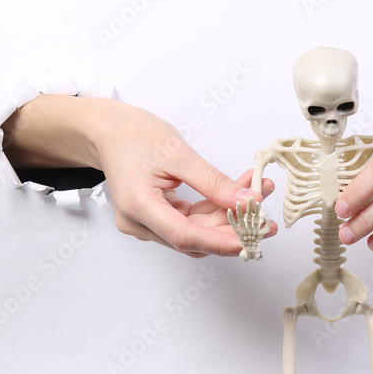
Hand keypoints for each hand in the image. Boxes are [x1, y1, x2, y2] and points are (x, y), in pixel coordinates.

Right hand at [2, 95, 276, 257]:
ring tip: (257, 195)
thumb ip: (212, 183)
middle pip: (193, 237)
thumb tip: (245, 204)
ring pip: (196, 232)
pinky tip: (238, 196)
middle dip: (232, 228)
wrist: (107, 132)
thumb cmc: (133, 135)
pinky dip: (215, 211)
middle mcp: (138, 222)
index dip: (221, 241)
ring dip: (227, 218)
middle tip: (265, 218)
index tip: (252, 238)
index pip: (184, 236)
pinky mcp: (156, 218)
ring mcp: (146, 224)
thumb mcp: (178, 153)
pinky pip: (190, 222)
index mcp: (138, 205)